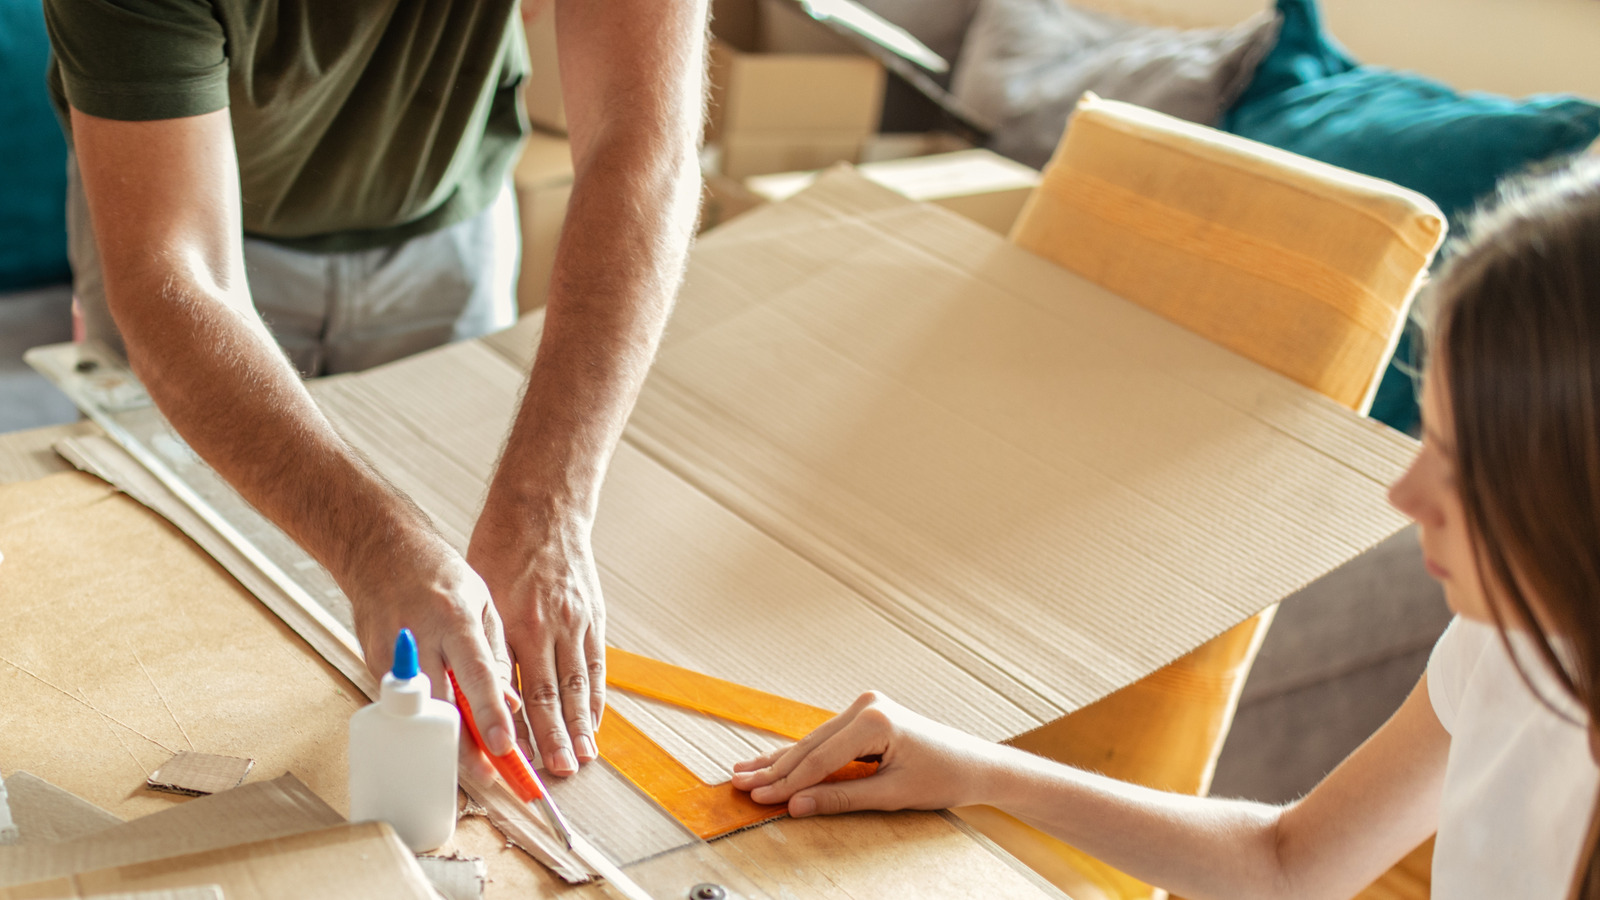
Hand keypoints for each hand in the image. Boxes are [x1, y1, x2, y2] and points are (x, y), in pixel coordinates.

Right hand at [347, 542, 519, 782]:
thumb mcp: (482, 600)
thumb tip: (510, 702)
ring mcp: (390, 654)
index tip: (503, 747)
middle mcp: (419, 639)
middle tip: (486, 774)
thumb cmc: (437, 572)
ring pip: (416, 713)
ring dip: (442, 742)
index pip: (476, 676)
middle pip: (440, 707)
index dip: (490, 715)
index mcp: (454, 619)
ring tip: (470, 764)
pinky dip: (424, 719)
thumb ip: (497, 653)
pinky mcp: (372, 664)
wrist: (378, 550)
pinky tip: (443, 731)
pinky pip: (402, 702)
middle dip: (462, 748)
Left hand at [468, 504, 604, 776]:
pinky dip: (595, 697)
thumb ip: (481, 643)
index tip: (511, 756)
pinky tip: (592, 720)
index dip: (513, 725)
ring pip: (578, 685)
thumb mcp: (478, 594)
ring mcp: (575, 622)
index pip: (512, 687)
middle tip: (556, 772)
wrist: (543, 509)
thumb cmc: (501, 548)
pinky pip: (596, 666)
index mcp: (514, 621)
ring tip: (581, 757)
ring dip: (579, 726)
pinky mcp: (593, 616)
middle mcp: (548, 626)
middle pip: (550, 694)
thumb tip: (475, 690)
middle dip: (553, 738)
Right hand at [730, 692, 997, 816]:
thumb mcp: (891, 795)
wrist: (975, 765)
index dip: (786, 783)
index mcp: (874, 720)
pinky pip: (827, 740)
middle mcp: (866, 705)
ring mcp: (865, 707)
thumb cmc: (944, 777)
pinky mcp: (866, 716)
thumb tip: (796, 806)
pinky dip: (803, 755)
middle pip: (810, 746)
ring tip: (744, 773)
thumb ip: (840, 798)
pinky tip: (774, 762)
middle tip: (739, 786)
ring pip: (813, 741)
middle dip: (774, 770)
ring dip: (781, 761)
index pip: (819, 760)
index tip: (758, 799)